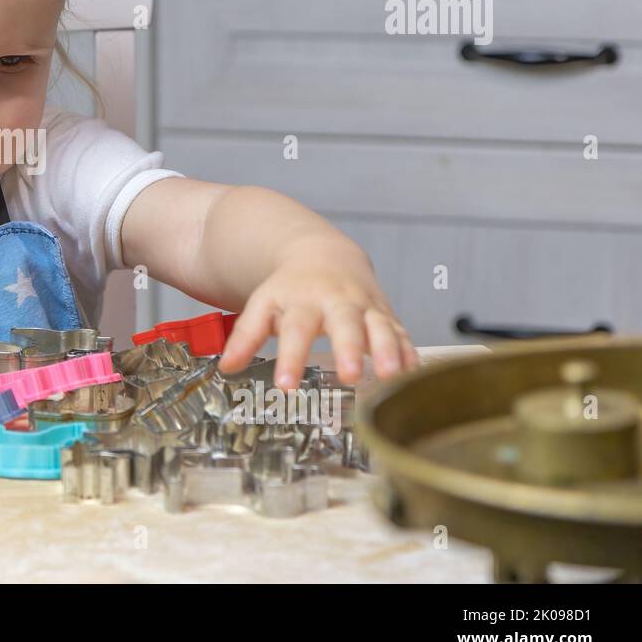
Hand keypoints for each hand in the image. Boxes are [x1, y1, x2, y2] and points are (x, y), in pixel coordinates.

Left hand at [217, 240, 419, 390]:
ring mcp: (366, 308)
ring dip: (388, 350)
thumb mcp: (264, 305)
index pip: (296, 330)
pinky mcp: (387, 315)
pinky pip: (402, 332)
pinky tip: (414, 372)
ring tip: (392, 375)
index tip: (285, 386)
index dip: (291, 358)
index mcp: (304, 300)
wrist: (326, 256)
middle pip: (346, 324)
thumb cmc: (292, 288)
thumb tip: (227, 367)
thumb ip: (247, 335)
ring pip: (381, 327)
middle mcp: (339, 302)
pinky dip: (409, 351)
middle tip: (349, 375)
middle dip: (349, 349)